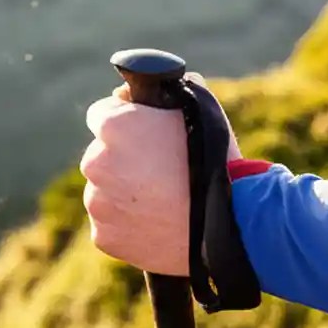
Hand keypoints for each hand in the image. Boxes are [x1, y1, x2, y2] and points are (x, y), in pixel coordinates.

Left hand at [80, 73, 240, 275]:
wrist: (230, 224)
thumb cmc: (219, 162)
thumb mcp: (201, 111)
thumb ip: (168, 95)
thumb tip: (149, 92)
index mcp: (114, 125)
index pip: (101, 113)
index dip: (126, 120)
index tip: (145, 133)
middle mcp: (97, 162)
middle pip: (102, 154)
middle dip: (125, 159)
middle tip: (160, 170)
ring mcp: (98, 202)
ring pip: (105, 191)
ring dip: (125, 192)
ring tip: (163, 200)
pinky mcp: (105, 236)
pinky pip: (112, 224)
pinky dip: (129, 223)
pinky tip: (158, 221)